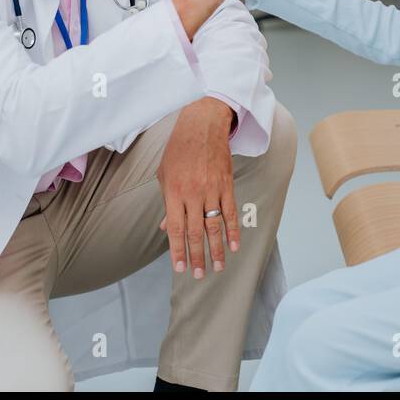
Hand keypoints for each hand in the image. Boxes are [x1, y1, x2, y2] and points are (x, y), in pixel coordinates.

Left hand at [156, 99, 239, 278]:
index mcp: (173, 192)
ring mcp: (211, 190)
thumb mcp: (164, 173)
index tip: (179, 268)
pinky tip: (234, 245)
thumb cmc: (179, 148)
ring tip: (218, 266)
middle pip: (195, 232)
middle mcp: (192, 193)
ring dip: (217, 249)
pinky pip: (230, 212)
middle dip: (197, 256)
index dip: (177, 251)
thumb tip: (167, 227)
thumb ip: (167, 203)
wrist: (202, 124)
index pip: (176, 229)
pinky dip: (233, 230)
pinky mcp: (226, 185)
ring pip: (214, 226)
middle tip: (199, 274)